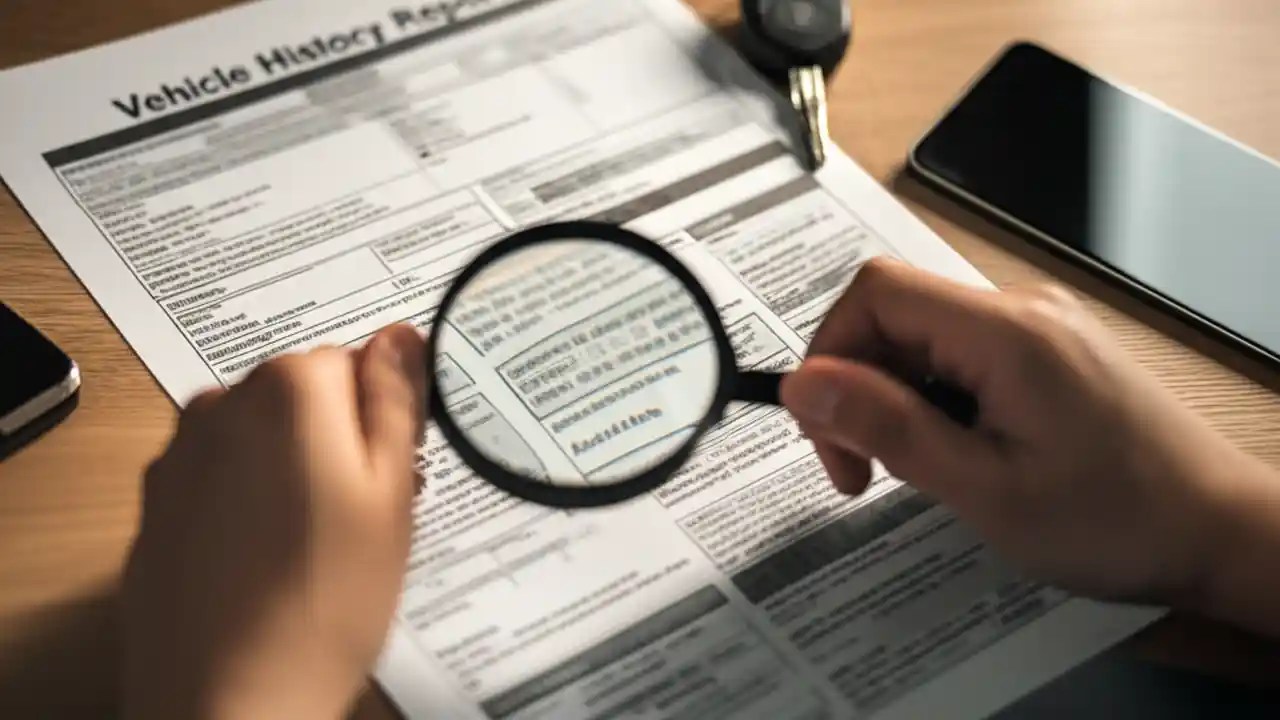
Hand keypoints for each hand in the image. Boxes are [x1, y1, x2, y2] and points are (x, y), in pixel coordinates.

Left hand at [122, 325, 426, 719]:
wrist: (228, 702)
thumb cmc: (324, 605)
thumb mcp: (391, 493)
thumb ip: (397, 400)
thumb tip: (401, 336)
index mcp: (289, 389)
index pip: (358, 365)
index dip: (385, 423)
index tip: (394, 478)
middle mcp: (221, 406)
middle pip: (304, 400)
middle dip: (340, 446)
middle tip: (366, 523)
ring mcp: (179, 459)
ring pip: (263, 444)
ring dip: (294, 478)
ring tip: (321, 554)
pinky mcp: (157, 509)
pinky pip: (221, 486)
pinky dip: (249, 512)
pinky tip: (272, 569)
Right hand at [781, 258, 1279, 618]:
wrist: (1219, 534)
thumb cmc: (1114, 522)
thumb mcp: (983, 488)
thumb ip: (888, 428)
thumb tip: (804, 383)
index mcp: (1006, 332)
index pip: (875, 293)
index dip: (829, 354)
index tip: (829, 434)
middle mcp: (1023, 309)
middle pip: (896, 314)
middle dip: (858, 387)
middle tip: (862, 473)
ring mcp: (1041, 326)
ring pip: (925, 338)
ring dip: (896, 400)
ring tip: (922, 471)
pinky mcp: (1050, 350)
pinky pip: (962, 355)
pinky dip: (935, 400)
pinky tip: (957, 453)